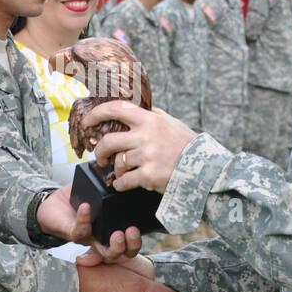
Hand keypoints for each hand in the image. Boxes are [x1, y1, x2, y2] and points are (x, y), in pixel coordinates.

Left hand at [36, 183, 143, 257]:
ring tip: (117, 233)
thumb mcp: (97, 192)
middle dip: (131, 246)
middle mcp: (102, 238)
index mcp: (111, 229)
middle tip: (132, 232)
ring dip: (114, 245)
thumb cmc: (77, 199)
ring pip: (104, 252)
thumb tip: (124, 168)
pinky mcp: (72, 233)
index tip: (144, 228)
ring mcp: (88, 238)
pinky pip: (80, 231)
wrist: (50, 206)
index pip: (131, 242)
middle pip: (122, 253)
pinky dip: (84, 219)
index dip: (139, 240)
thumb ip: (110, 184)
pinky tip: (86, 207)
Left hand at [81, 102, 196, 193]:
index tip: (88, 120)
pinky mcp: (148, 175)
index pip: (117, 108)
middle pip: (109, 141)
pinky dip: (120, 185)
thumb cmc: (187, 146)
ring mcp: (147, 156)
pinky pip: (124, 181)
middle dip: (100, 151)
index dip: (97, 113)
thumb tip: (136, 106)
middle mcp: (146, 136)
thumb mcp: (171, 123)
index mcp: (150, 120)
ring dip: (116, 170)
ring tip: (122, 173)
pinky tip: (123, 185)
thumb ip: (153, 115)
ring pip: (117, 163)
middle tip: (101, 157)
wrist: (204, 169)